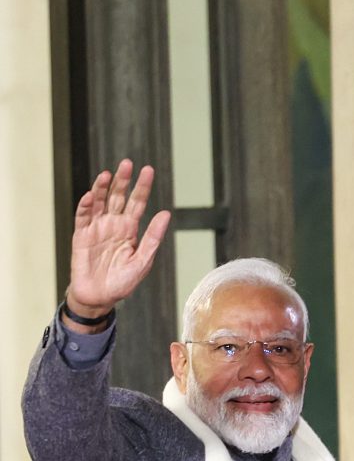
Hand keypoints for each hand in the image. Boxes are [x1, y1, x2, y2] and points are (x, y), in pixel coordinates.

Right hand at [66, 160, 171, 318]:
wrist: (100, 297)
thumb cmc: (123, 282)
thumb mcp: (143, 260)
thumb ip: (152, 237)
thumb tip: (165, 214)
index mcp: (130, 229)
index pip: (137, 203)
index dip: (142, 187)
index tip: (148, 170)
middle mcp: (113, 224)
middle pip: (118, 197)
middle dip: (123, 180)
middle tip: (127, 163)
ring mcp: (97, 228)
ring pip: (100, 202)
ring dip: (103, 187)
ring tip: (108, 174)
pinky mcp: (82, 236)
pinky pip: (83, 217)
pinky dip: (87, 206)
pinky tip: (92, 195)